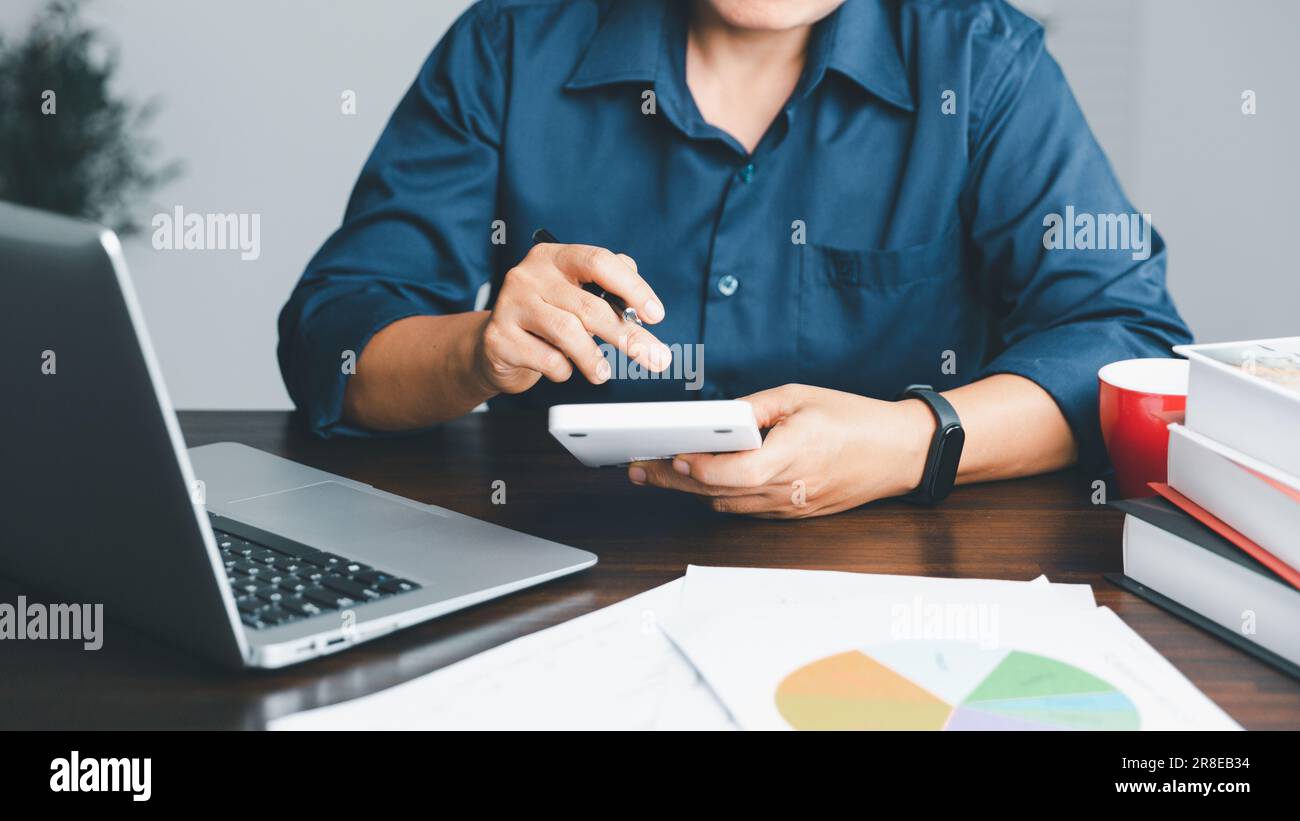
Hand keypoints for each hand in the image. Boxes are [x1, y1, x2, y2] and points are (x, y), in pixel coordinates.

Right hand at [473, 243, 672, 393]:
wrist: (496, 346)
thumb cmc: (546, 319)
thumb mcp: (575, 297)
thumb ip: (608, 291)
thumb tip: (642, 306)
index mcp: (553, 257)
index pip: (599, 261)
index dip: (633, 287)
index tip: (657, 314)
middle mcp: (528, 274)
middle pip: (589, 305)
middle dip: (628, 335)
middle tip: (653, 356)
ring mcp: (510, 304)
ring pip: (568, 332)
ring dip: (594, 358)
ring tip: (602, 373)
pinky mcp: (499, 337)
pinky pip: (547, 359)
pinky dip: (563, 370)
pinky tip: (563, 368)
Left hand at [628, 384, 937, 517]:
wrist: (901, 452)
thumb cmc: (855, 419)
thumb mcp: (801, 397)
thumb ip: (755, 408)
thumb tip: (717, 415)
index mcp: (792, 456)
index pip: (732, 473)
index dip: (695, 468)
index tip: (668, 456)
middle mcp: (788, 489)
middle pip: (718, 494)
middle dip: (674, 482)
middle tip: (638, 470)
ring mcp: (792, 506)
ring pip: (729, 506)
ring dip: (693, 492)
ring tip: (659, 474)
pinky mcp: (795, 513)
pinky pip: (748, 510)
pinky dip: (721, 497)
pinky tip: (702, 481)